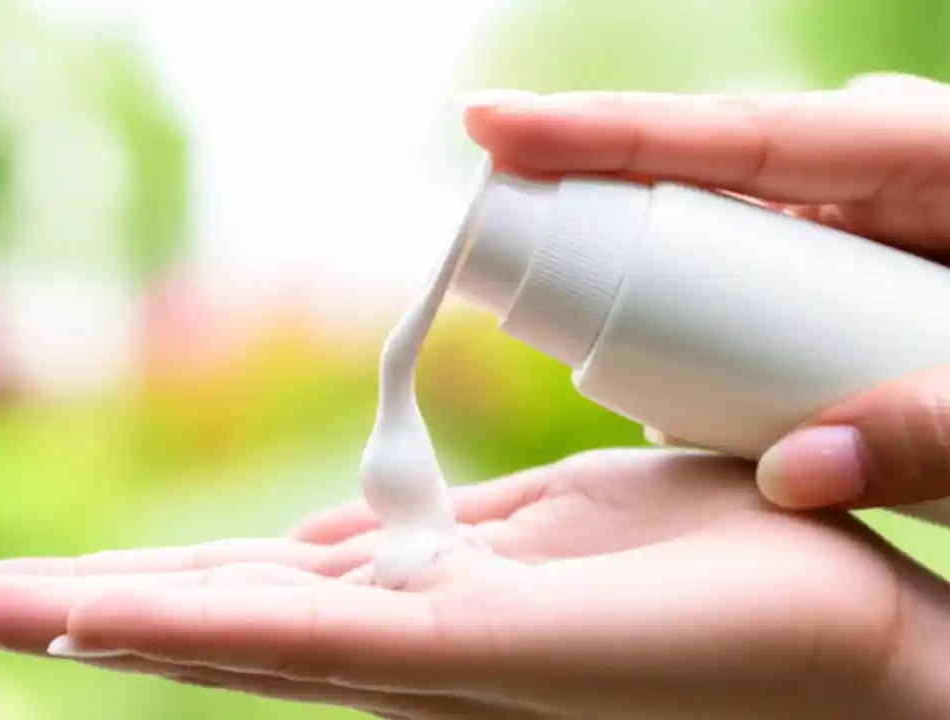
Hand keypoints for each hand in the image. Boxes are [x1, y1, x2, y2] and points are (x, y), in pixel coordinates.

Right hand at [0, 449, 949, 718]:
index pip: (231, 592)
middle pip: (193, 620)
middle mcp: (392, 650)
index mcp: (406, 607)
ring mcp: (423, 659)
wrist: (842, 619)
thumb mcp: (529, 529)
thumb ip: (417, 540)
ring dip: (86, 616)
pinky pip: (309, 633)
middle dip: (60, 612)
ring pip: (220, 632)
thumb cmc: (704, 564)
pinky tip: (102, 613)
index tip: (25, 576)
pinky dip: (194, 624)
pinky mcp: (476, 653)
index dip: (117, 585)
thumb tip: (321, 536)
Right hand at [462, 73, 949, 510]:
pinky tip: (684, 398)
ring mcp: (864, 227)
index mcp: (929, 155)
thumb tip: (793, 475)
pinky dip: (706, 335)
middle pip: (706, 184)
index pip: (735, 134)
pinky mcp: (854, 277)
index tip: (486, 124)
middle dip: (602, 218)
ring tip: (620, 371)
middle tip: (515, 267)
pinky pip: (753, 288)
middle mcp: (882, 180)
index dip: (601, 131)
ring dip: (652, 296)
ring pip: (723, 244)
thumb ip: (945, 425)